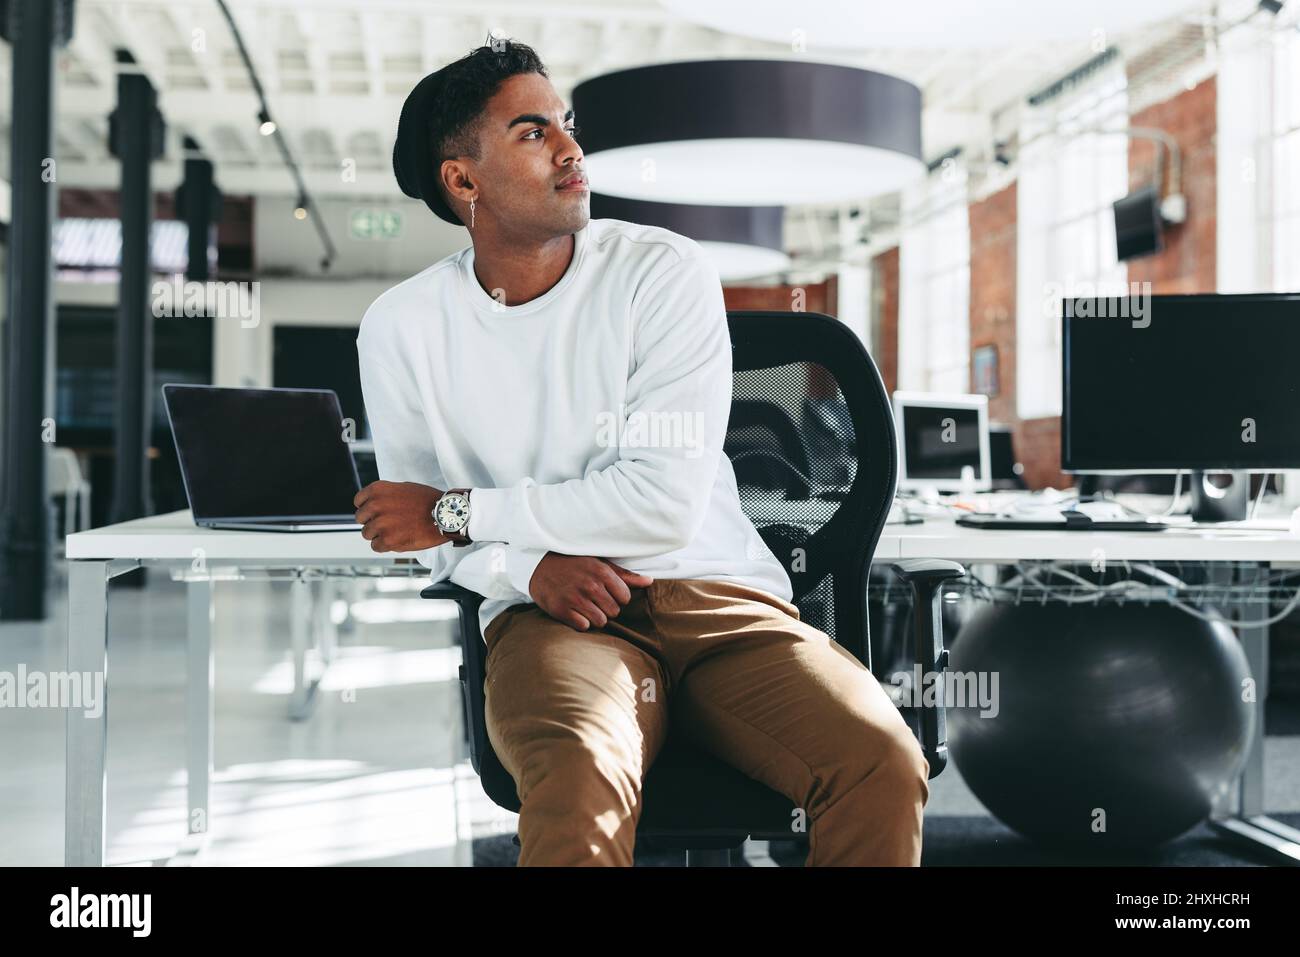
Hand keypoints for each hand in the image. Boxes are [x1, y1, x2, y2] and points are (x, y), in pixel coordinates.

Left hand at [354, 480, 447, 551]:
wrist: (445, 514)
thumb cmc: (428, 501)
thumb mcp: (403, 487)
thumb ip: (385, 496)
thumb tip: (372, 506)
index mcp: (378, 490)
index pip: (358, 502)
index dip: (368, 509)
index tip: (377, 513)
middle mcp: (375, 505)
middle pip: (361, 519)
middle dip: (373, 522)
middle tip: (389, 523)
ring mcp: (381, 523)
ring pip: (367, 534)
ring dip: (379, 535)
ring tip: (397, 531)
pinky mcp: (387, 540)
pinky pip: (376, 546)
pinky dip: (386, 546)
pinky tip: (399, 539)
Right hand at [528, 554, 653, 630]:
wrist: (539, 566)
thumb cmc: (574, 565)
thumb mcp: (599, 563)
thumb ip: (625, 575)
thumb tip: (650, 581)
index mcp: (602, 572)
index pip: (625, 598)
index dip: (617, 597)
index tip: (606, 592)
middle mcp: (590, 585)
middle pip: (614, 612)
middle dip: (606, 608)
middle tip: (593, 599)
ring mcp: (575, 599)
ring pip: (600, 622)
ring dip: (594, 617)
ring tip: (583, 605)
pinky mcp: (561, 610)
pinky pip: (583, 627)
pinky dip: (579, 622)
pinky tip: (573, 611)